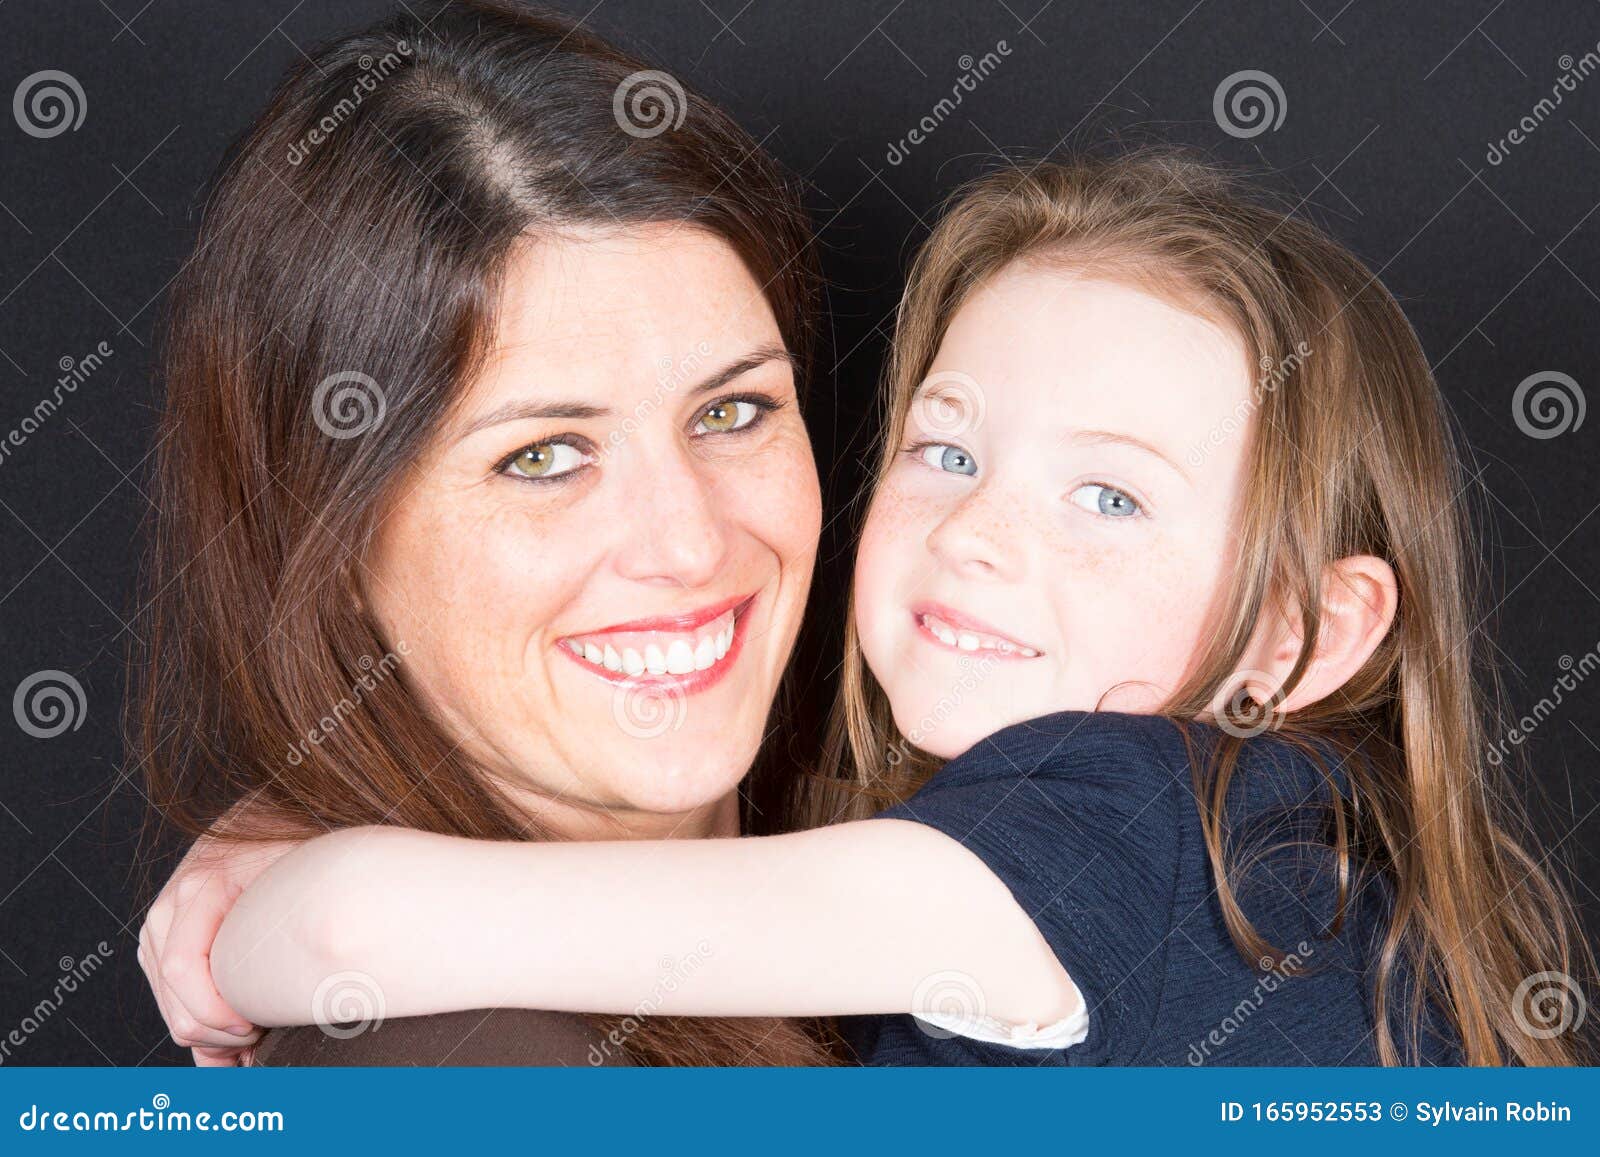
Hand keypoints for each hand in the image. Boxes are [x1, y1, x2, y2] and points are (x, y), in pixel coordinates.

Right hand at [138, 822, 299, 1065]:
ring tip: (262, 1025)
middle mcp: (172, 905)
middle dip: (220, 1032)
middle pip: (175, 1000)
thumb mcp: (307, 868)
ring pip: (170, 1007)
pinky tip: (240, 1032)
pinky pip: (171, 999)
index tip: (256, 1028)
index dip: (216, 1013)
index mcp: (203, 884)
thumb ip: (309, 914)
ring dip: (212, 1032)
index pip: (182, 969)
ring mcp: (164, 924)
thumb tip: (313, 983)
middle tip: (267, 1033)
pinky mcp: (165, 940)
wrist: (273, 813)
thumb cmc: (298, 841)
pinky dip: (203, 1024)